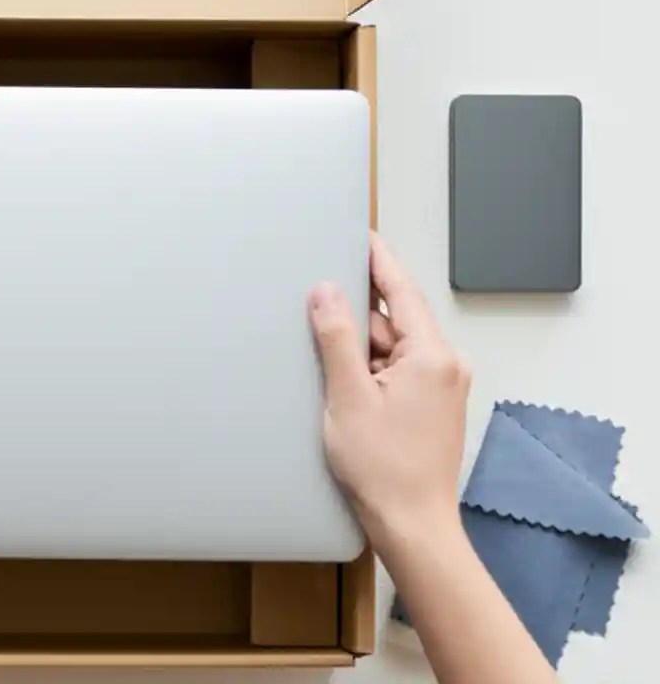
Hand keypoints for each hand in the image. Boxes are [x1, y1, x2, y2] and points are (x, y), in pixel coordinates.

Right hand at [308, 233, 469, 547]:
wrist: (412, 524)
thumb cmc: (385, 470)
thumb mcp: (348, 397)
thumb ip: (336, 339)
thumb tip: (327, 291)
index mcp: (432, 355)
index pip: (401, 290)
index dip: (378, 260)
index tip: (361, 236)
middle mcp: (445, 365)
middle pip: (392, 321)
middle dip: (354, 322)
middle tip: (316, 319)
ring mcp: (441, 386)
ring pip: (391, 349)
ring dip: (359, 355)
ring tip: (332, 382)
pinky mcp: (432, 405)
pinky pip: (396, 372)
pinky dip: (369, 374)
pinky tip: (345, 393)